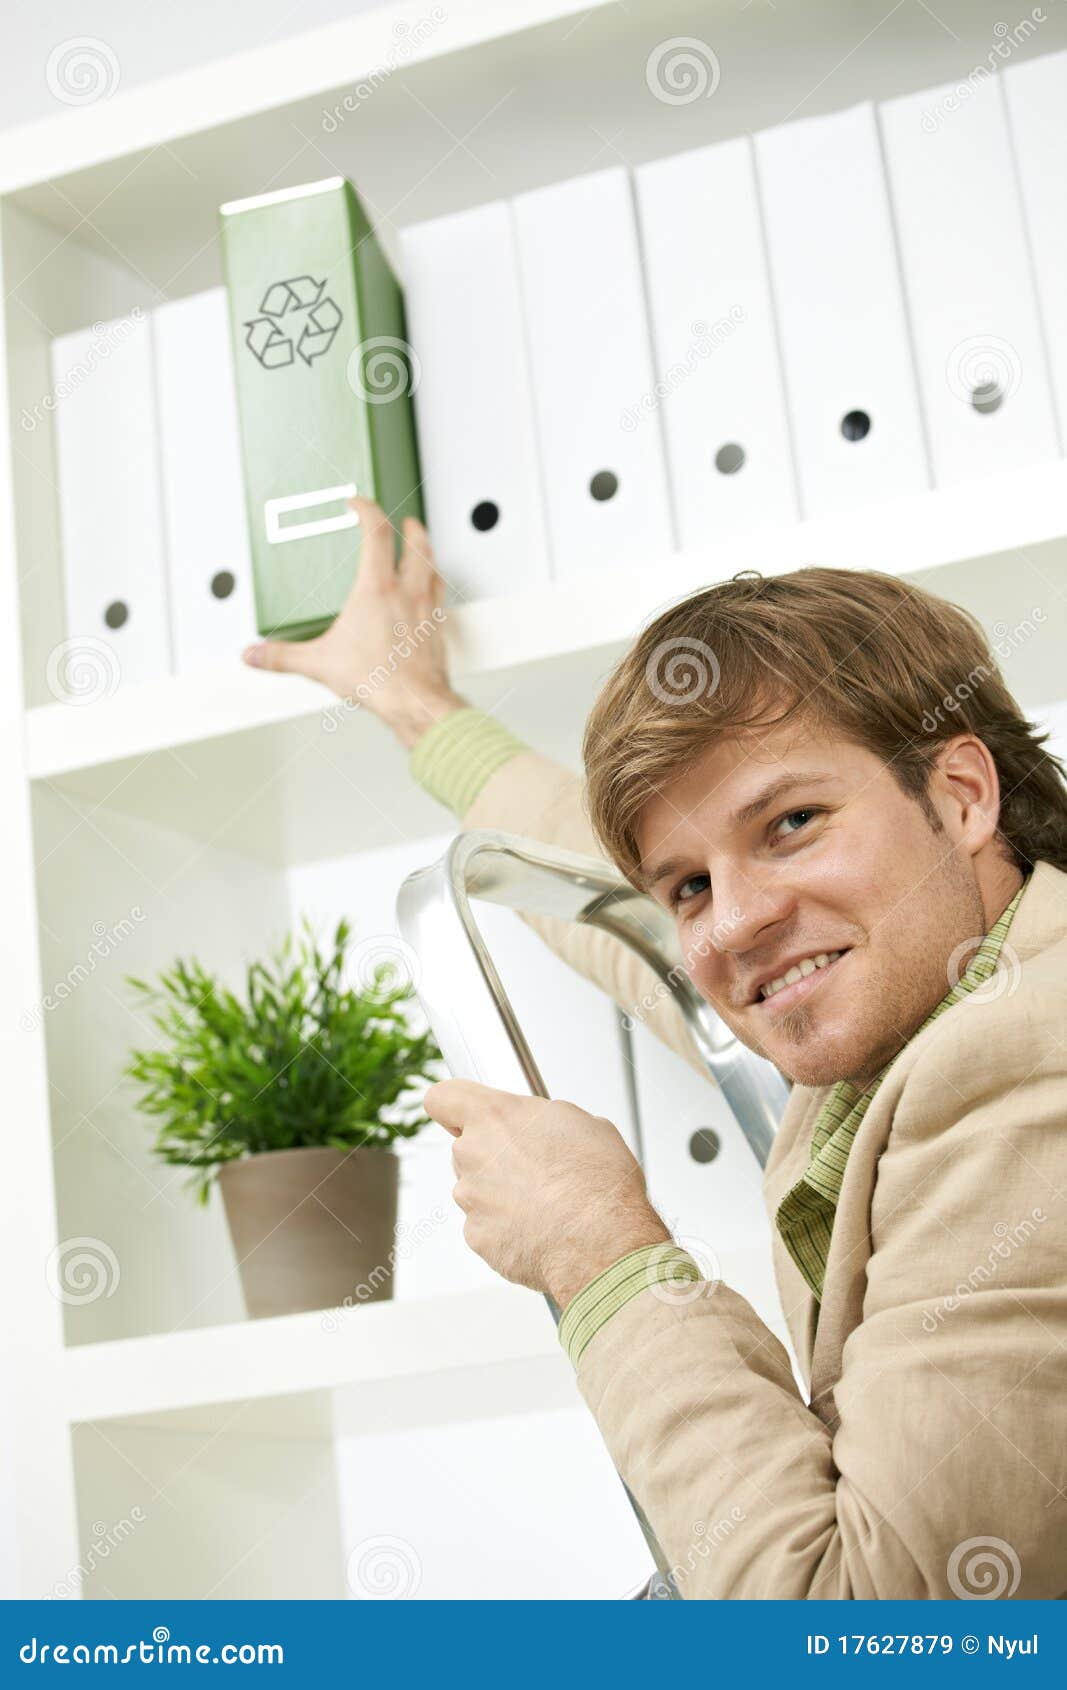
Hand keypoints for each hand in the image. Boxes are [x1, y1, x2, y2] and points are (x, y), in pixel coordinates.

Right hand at [242, 496, 466, 747]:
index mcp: (376, 590)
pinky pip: (441, 596)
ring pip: (434, 566)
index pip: (376, 532)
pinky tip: (431, 592)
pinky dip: (436, 585)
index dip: (367, 509)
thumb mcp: (319, 664)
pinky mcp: (438, 628)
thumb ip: (283, 656)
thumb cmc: (378, 680)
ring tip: (423, 545)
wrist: (416, 702)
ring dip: (428, 549)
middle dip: (408, 527)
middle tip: (403, 521)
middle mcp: (407, 593)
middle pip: (416, 543)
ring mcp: (426, 609)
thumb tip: (255, 654)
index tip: (358, 503)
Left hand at [423, 1079, 671, 1307]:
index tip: (464, 1114)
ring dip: (503, 1195)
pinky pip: (487, 1225)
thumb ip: (544, 1118)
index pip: (443, 1098)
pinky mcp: (476, 1236)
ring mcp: (471, 1198)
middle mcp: (473, 1154)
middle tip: (536, 1169)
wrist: (602, 1243)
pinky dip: (508, 1228)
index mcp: (496, 1116)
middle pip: (467, 1148)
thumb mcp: (585, 1124)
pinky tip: (541, 1230)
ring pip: (478, 1190)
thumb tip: (542, 1127)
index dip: (454, 1106)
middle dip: (495, 1156)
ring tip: (547, 1204)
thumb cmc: (599, 1184)